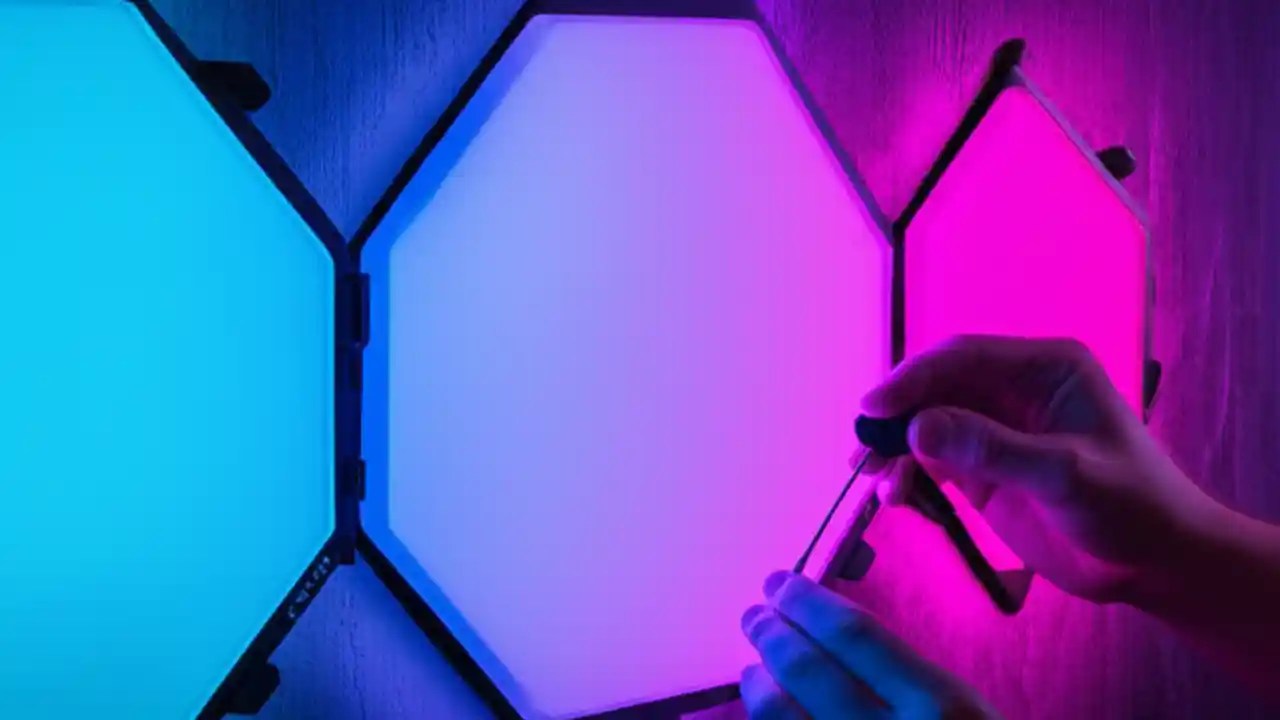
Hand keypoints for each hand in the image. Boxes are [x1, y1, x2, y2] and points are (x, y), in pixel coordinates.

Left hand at [740, 571, 997, 718]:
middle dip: (771, 633)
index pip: (853, 635)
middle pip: (807, 669)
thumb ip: (904, 678)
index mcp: (938, 708)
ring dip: (759, 684)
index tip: (781, 583)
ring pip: (779, 718)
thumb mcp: (964, 713)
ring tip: (755, 666)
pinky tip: (766, 714)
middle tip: (756, 614)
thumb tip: (825, 629)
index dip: (807, 602)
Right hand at [862, 335, 1215, 603]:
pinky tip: (897, 498)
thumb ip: (992, 449)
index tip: (873, 410)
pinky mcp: (985, 470)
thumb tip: (916, 427)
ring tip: (878, 483)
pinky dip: (909, 475)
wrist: (1156, 565)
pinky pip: (933, 461)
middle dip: (896, 416)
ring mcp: (997, 430)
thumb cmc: (1130, 508)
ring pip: (927, 424)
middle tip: (862, 451)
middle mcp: (1015, 390)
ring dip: (896, 450)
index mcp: (1045, 368)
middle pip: (936, 388)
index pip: (963, 357)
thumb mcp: (1065, 475)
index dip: (913, 378)